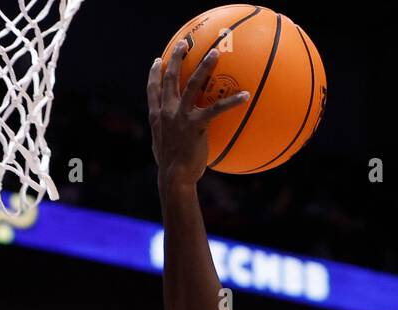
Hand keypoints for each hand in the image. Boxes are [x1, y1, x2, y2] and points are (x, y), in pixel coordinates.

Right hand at [147, 42, 248, 191]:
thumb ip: (170, 137)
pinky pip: (216, 109)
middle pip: (170, 78)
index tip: (159, 60)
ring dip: (205, 66)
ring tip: (215, 53)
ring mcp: (180, 116)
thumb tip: (179, 139)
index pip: (152, 89)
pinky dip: (232, 101)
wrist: (174, 177)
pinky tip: (245, 95)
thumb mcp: (164, 149)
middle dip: (177, 58)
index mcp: (157, 116)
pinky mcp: (196, 124)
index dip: (154, 73)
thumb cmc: (173, 169)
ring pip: (193, 84)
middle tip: (184, 44)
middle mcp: (167, 111)